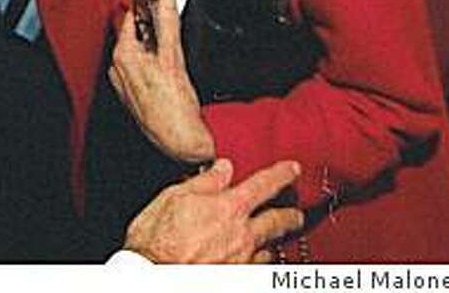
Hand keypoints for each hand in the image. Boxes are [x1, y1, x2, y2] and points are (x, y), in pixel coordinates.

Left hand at [109, 0, 213, 163]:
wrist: (179, 141)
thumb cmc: (173, 108)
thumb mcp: (173, 57)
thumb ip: (168, 22)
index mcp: (122, 56)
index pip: (130, 17)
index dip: (145, 3)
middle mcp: (118, 69)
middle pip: (134, 33)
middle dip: (151, 24)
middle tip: (167, 16)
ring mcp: (125, 82)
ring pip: (138, 49)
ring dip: (153, 42)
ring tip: (170, 43)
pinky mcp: (135, 93)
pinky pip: (141, 66)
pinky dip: (153, 59)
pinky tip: (167, 65)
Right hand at [123, 158, 302, 262]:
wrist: (151, 274)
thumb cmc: (158, 240)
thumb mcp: (174, 197)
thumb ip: (205, 182)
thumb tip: (223, 168)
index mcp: (229, 208)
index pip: (265, 185)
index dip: (282, 174)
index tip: (293, 170)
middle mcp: (242, 236)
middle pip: (279, 221)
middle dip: (291, 215)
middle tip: (297, 212)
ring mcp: (242, 261)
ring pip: (270, 249)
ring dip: (274, 241)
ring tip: (275, 237)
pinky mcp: (237, 280)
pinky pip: (256, 268)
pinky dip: (258, 261)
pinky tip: (255, 259)